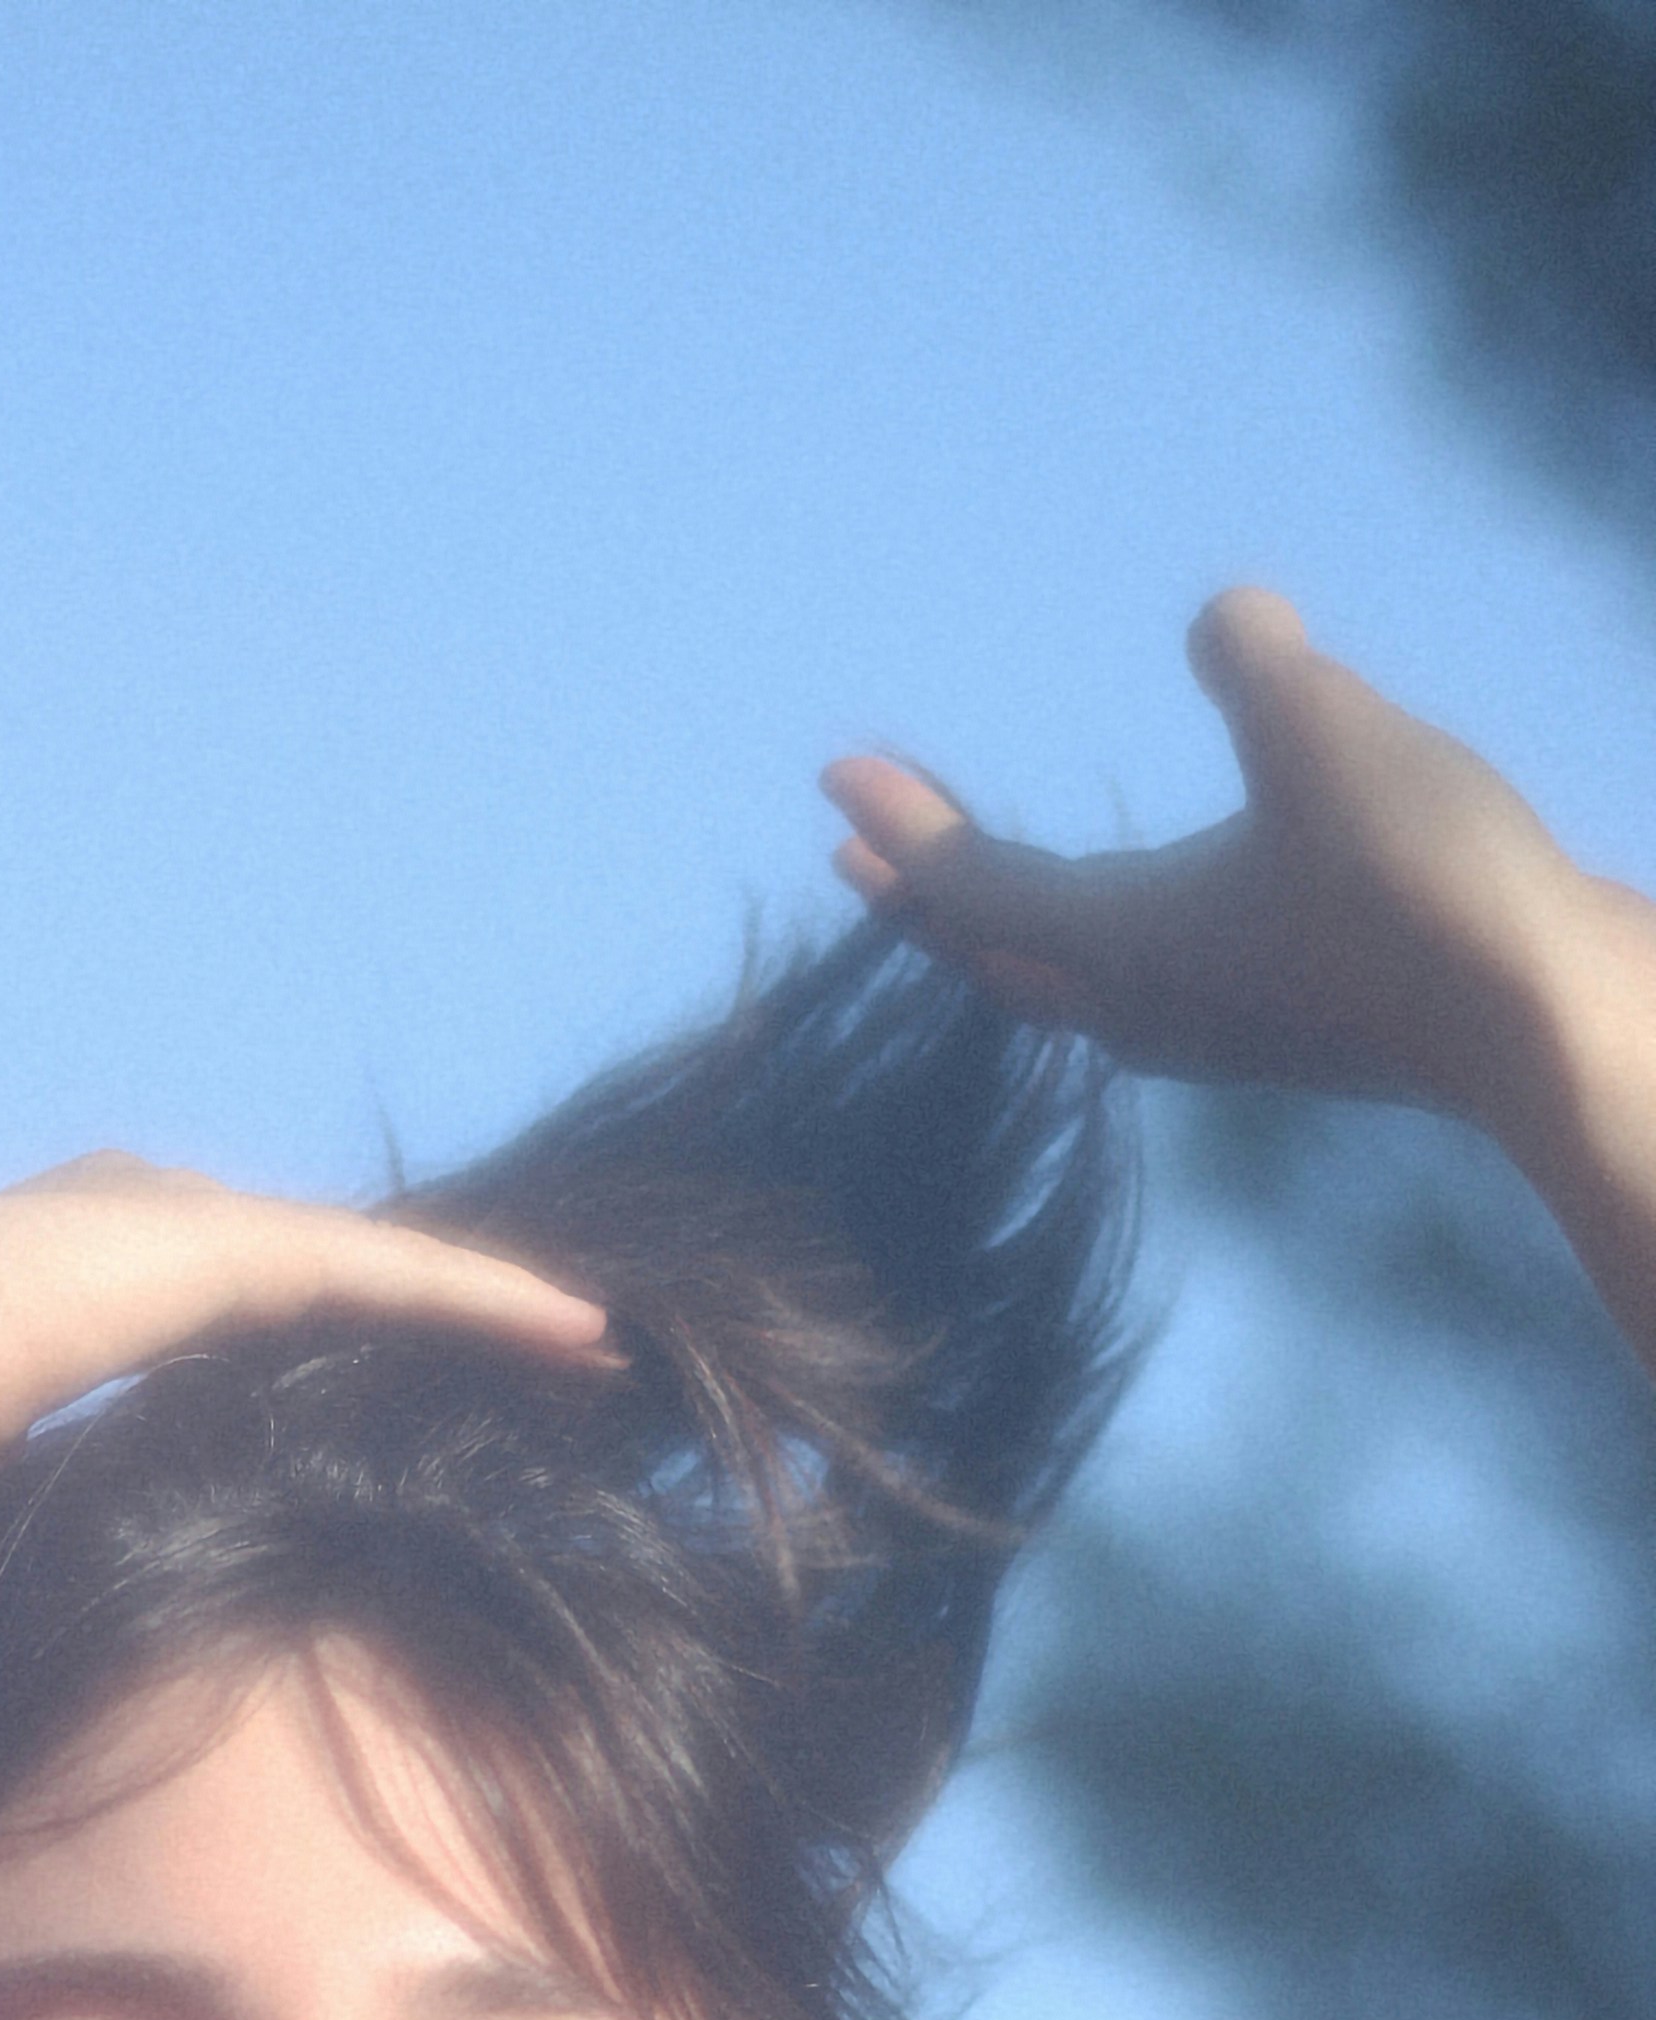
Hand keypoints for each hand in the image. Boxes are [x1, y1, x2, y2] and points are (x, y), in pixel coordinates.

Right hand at [0, 1156, 613, 1586]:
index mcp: (78, 1282)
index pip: (233, 1319)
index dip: (318, 1353)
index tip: (384, 1400)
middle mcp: (144, 1225)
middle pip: (328, 1278)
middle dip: (425, 1319)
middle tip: (530, 1368)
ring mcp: (190, 1224)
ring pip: (384, 1272)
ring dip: (493, 1313)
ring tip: (597, 1352)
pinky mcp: (234, 1246)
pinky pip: (402, 1276)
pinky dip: (498, 1304)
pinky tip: (587, 1336)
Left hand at [819, 590, 1599, 1129]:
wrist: (1553, 1027)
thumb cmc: (1426, 885)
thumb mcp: (1326, 729)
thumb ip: (1254, 659)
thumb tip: (1231, 621)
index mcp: (1123, 942)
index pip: (971, 887)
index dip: (901, 826)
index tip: (831, 774)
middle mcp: (1153, 1006)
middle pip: (1000, 956)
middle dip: (927, 902)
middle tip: (855, 856)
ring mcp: (1228, 1031)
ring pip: (1079, 988)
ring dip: (1014, 940)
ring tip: (982, 907)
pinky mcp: (1299, 1034)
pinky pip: (1162, 990)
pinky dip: (1114, 952)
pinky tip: (1154, 936)